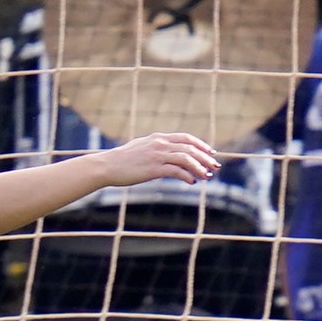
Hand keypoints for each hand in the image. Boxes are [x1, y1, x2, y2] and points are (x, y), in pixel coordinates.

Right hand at [100, 131, 219, 186]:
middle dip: (206, 158)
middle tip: (215, 167)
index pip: (186, 138)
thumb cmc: (121, 159)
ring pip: (187, 159)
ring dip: (200, 168)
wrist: (106, 166)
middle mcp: (160, 144)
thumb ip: (155, 147)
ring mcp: (157, 156)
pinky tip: (192, 182)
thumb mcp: (140, 147)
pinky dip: (187, 176)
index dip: (201, 145)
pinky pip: (177, 171)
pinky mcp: (153, 169)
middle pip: (190, 148)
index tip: (211, 153)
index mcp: (158, 138)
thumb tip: (165, 152)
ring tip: (207, 176)